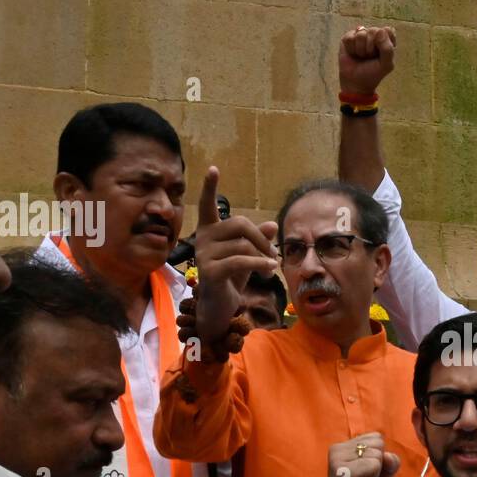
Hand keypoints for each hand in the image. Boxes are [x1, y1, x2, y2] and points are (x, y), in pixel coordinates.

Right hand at [192, 167, 278, 345]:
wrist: (220, 307)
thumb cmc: (233, 278)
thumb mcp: (249, 255)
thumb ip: (259, 239)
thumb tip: (273, 224)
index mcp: (210, 231)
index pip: (207, 205)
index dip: (209, 187)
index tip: (213, 169)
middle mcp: (202, 239)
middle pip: (240, 224)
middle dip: (262, 238)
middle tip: (274, 255)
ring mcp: (204, 255)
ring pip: (243, 244)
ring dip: (264, 256)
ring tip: (271, 269)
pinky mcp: (210, 271)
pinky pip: (242, 260)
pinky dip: (260, 264)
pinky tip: (270, 270)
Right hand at [318, 434, 400, 476]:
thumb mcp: (381, 476)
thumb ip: (390, 462)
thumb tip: (388, 455)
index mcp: (343, 446)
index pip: (376, 438)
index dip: (379, 458)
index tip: (364, 474)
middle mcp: (337, 448)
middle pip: (378, 443)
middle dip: (378, 464)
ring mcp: (338, 458)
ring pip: (377, 454)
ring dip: (375, 473)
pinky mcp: (343, 470)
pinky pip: (374, 465)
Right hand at [339, 25, 396, 95]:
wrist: (356, 83)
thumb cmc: (373, 74)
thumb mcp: (386, 65)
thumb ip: (388, 49)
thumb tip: (380, 30)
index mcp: (386, 40)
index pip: (388, 30)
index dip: (383, 41)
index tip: (381, 54)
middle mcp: (374, 35)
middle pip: (374, 30)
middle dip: (371, 47)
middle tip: (369, 57)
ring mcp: (360, 35)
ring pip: (361, 33)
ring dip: (361, 49)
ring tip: (361, 56)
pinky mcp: (348, 38)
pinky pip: (350, 37)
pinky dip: (351, 49)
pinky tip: (353, 54)